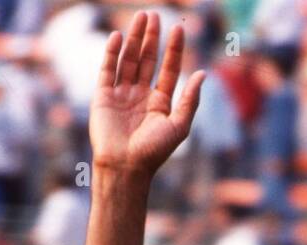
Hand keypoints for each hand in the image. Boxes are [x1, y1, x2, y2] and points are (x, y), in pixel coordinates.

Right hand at [89, 12, 204, 178]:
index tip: (179, 29)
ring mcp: (121, 94)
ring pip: (129, 60)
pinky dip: (113, 53)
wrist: (125, 166)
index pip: (168, 69)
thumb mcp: (179, 126)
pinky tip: (119, 36)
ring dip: (134, 39)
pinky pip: (108, 70)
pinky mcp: (103, 96)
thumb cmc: (154, 151)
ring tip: (141, 17)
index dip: (174, 50)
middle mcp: (140, 95)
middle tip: (155, 15)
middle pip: (147, 60)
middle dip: (151, 38)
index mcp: (160, 103)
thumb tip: (203, 74)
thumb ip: (190, 100)